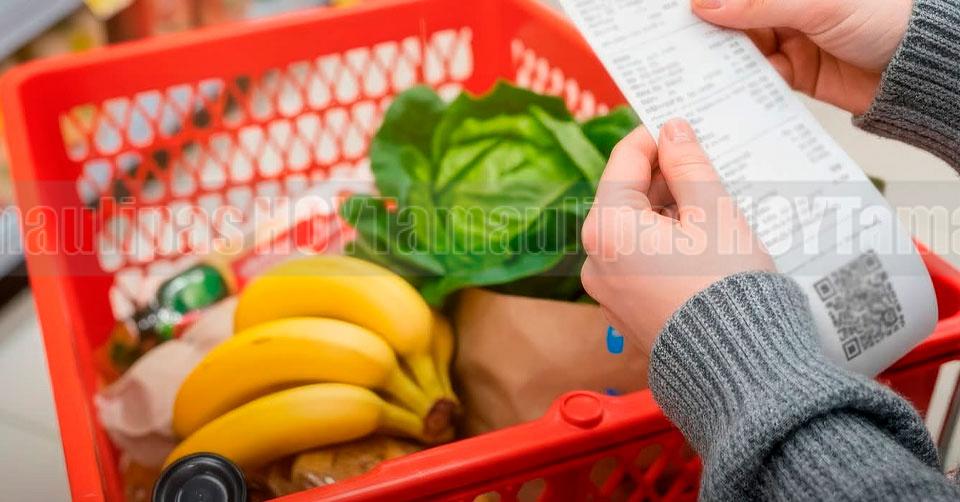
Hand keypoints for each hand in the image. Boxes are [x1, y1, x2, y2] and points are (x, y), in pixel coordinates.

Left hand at [580, 119, 774, 353]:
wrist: (738, 367)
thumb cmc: (726, 287)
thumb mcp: (713, 212)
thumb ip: (688, 165)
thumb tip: (672, 130)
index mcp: (607, 228)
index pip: (625, 160)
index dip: (657, 137)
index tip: (685, 129)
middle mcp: (594, 259)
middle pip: (626, 197)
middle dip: (665, 181)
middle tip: (708, 172)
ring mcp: (606, 290)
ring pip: (633, 231)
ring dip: (667, 214)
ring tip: (712, 214)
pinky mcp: (624, 312)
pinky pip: (638, 263)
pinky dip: (663, 246)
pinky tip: (701, 248)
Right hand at [692, 0, 912, 114]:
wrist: (916, 70)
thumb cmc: (886, 18)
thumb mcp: (818, 4)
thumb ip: (760, 5)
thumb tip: (707, 4)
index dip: (708, 0)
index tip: (676, 8)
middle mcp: (788, 7)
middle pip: (734, 16)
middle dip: (705, 27)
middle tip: (672, 40)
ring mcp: (790, 39)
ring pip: (740, 48)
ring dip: (718, 57)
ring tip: (689, 66)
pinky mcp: (794, 73)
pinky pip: (757, 77)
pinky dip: (739, 83)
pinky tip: (720, 86)